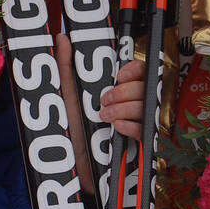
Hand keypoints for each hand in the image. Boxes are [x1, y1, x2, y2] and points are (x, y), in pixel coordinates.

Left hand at [54, 34, 146, 196]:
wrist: (68, 171)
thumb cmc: (69, 133)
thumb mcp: (65, 97)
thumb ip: (65, 67)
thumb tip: (62, 37)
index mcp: (119, 90)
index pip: (142, 71)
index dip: (134, 70)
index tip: (119, 75)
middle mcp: (132, 104)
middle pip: (147, 87)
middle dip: (125, 92)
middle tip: (104, 100)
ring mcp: (138, 124)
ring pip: (147, 107)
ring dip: (125, 109)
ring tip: (105, 117)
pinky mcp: (140, 146)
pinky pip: (147, 131)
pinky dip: (131, 126)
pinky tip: (117, 129)